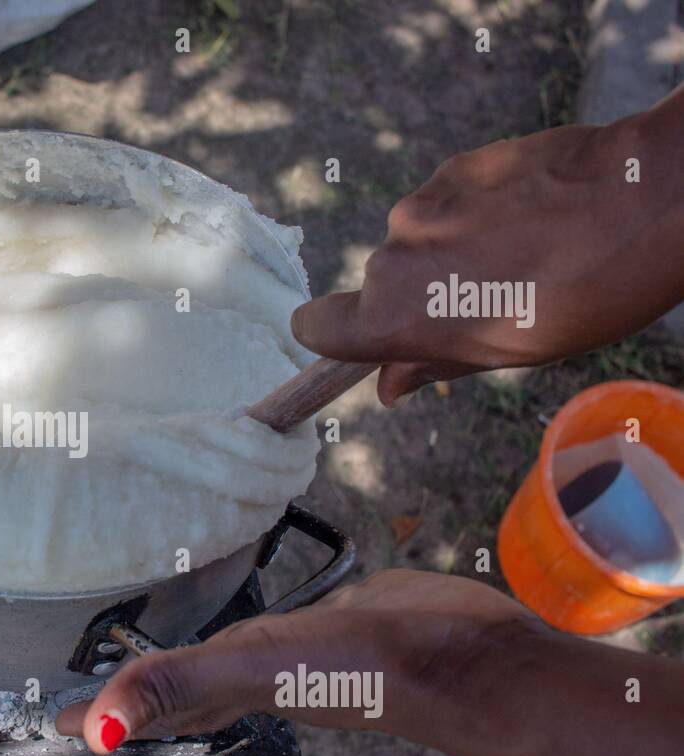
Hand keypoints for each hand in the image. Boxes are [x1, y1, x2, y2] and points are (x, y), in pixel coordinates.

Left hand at [56, 568, 683, 755]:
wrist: (460, 652)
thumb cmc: (359, 669)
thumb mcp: (253, 670)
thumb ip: (175, 687)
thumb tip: (98, 731)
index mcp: (224, 689)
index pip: (146, 708)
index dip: (102, 713)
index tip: (59, 718)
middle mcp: (251, 676)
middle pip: (175, 694)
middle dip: (132, 695)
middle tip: (95, 690)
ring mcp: (291, 652)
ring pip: (221, 661)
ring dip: (187, 662)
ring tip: (157, 652)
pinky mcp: (329, 622)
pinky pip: (271, 622)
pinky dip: (249, 620)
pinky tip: (253, 613)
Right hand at [290, 92, 683, 404]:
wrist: (643, 200)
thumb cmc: (582, 296)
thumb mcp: (506, 351)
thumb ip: (434, 362)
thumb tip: (390, 385)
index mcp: (397, 315)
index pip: (316, 327)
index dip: (332, 334)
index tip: (364, 338)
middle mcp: (395, 256)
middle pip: (384, 280)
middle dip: (423, 289)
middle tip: (487, 296)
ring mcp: (424, 203)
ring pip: (421, 237)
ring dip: (455, 247)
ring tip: (522, 252)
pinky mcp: (456, 165)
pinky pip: (450, 199)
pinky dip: (478, 210)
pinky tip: (531, 214)